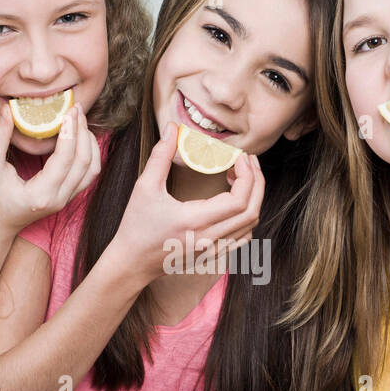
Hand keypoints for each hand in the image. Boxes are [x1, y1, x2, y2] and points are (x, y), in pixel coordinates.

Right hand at [0, 103, 100, 231]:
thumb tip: (7, 109)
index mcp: (41, 194)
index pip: (65, 160)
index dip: (70, 133)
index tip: (68, 111)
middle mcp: (59, 199)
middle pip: (84, 163)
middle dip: (83, 132)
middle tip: (76, 109)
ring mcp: (66, 200)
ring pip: (92, 170)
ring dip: (90, 143)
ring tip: (80, 120)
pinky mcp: (69, 197)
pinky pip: (88, 175)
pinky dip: (90, 154)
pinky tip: (82, 137)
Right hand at [105, 122, 263, 284]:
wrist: (132, 262)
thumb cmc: (136, 226)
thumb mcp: (144, 187)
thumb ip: (160, 156)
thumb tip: (172, 128)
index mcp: (194, 221)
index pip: (238, 200)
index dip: (247, 176)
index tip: (240, 157)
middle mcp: (208, 238)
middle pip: (251, 211)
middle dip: (257, 182)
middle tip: (248, 162)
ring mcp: (212, 250)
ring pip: (250, 225)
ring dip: (253, 199)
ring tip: (242, 177)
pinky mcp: (212, 255)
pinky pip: (242, 238)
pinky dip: (247, 218)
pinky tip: (236, 202)